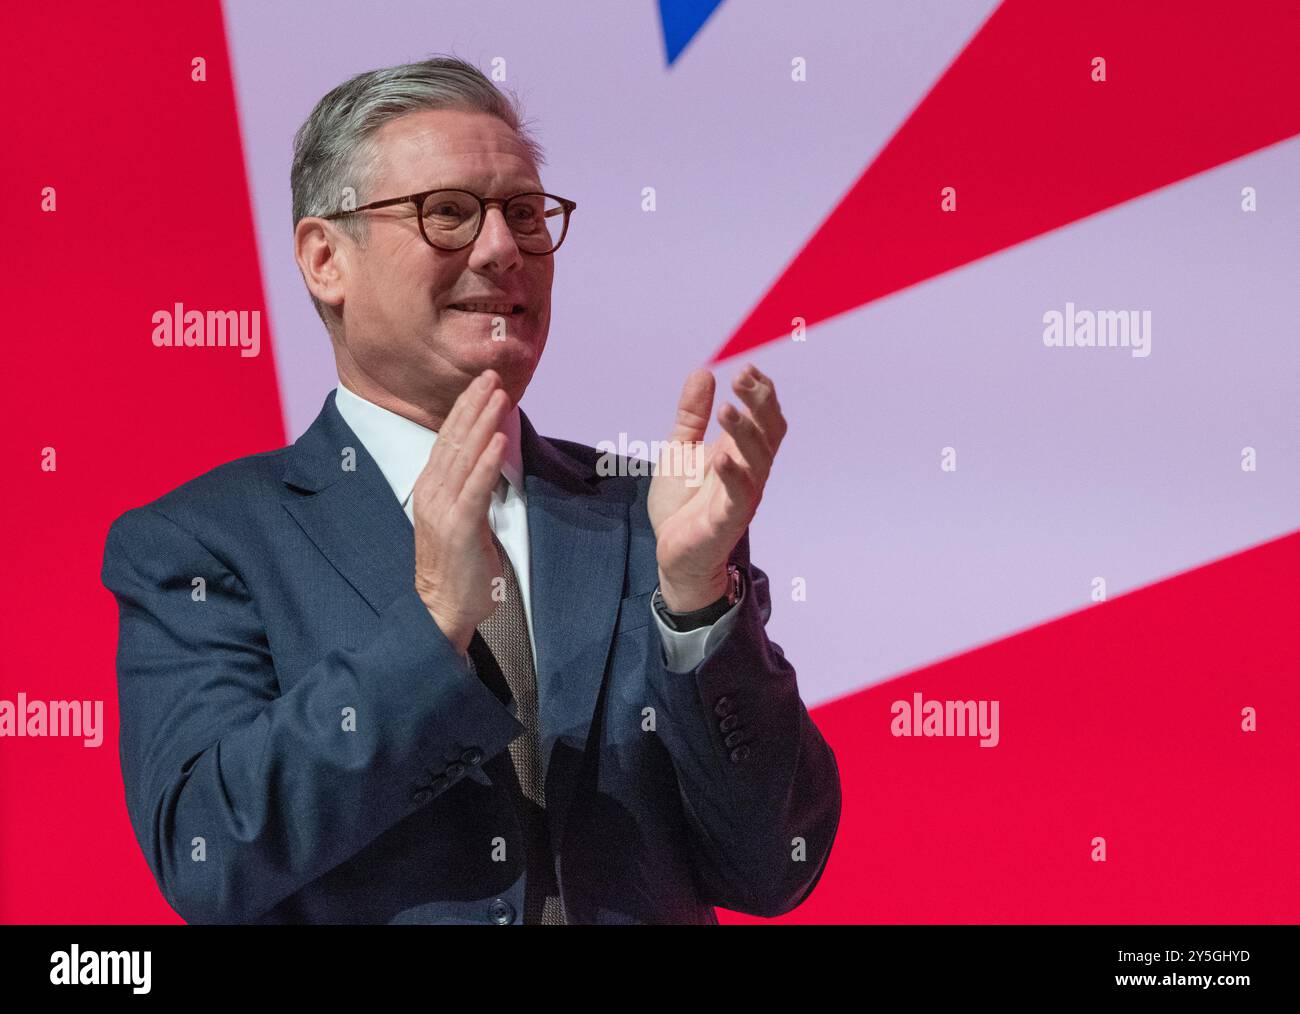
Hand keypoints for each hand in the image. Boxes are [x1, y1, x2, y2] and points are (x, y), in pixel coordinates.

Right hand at [412, 369, 510, 653]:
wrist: (442, 607)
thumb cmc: (458, 566)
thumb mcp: (463, 519)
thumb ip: (471, 491)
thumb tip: (488, 465)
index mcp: (432, 488)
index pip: (448, 440)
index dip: (465, 409)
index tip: (483, 384)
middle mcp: (432, 493)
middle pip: (453, 439)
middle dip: (474, 405)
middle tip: (493, 376)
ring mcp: (442, 509)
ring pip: (463, 456)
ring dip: (482, 423)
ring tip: (499, 396)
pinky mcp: (458, 528)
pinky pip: (474, 489)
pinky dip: (486, 462)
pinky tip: (498, 440)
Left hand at [648, 363, 786, 610]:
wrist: (672, 552)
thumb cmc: (681, 502)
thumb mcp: (680, 447)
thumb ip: (691, 413)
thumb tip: (704, 371)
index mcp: (740, 451)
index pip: (763, 416)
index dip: (761, 392)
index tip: (747, 366)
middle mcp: (749, 471)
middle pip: (769, 432)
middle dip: (760, 403)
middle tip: (743, 377)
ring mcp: (741, 496)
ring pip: (757, 461)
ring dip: (745, 434)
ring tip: (726, 410)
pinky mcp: (726, 521)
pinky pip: (738, 498)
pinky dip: (733, 477)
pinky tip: (721, 459)